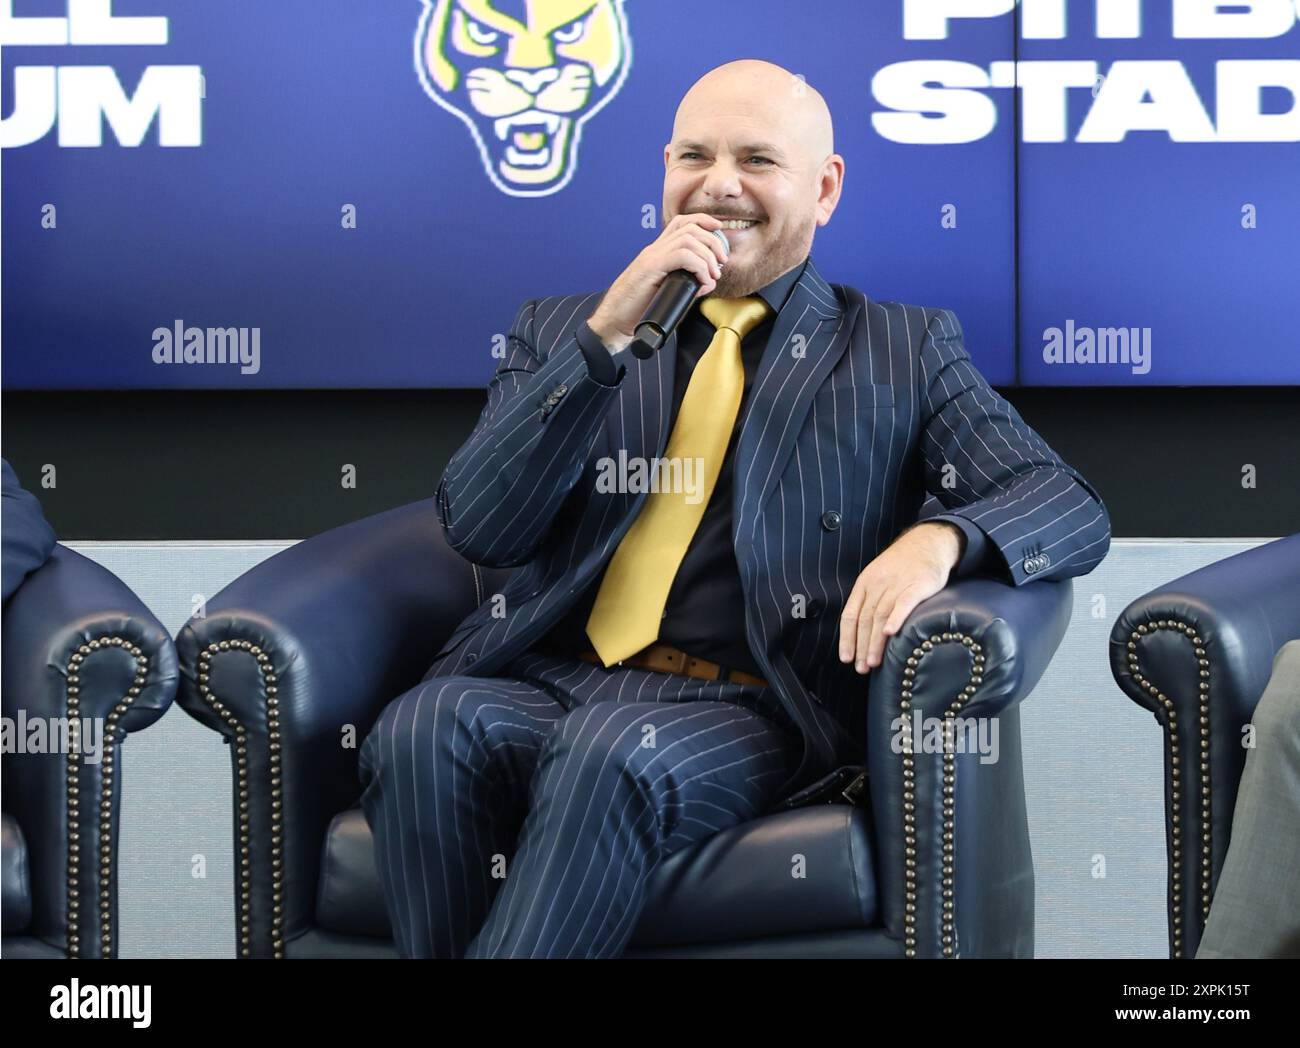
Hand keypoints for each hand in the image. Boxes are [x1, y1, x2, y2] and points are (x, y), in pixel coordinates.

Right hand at [587, 213, 729, 350]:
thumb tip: (707, 283)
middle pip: (690, 227)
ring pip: (689, 239)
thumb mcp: (668, 292)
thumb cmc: (638, 310)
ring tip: (713, 274)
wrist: (614, 319)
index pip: (682, 223)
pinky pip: (682, 255)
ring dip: (708, 256)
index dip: (704, 221)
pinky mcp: (651, 268)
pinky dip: (699, 266)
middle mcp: (655, 249)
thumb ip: (687, 284)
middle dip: (713, 241)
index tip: (719, 230)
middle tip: (721, 262)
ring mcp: (652, 257)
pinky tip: (702, 280)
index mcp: (658, 252)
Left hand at [838, 522, 964, 674]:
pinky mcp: (917, 585)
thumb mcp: (879, 577)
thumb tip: (862, 632)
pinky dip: (896, 618)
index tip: (846, 658)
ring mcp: (896, 584)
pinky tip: (890, 633)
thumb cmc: (902, 566)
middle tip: (861, 667)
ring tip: (873, 662)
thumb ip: (870, 600)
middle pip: (865, 619)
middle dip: (861, 646)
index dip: (847, 638)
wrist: (927, 542)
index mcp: (864, 583)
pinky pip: (904, 603)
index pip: (850, 615)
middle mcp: (877, 584)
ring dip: (875, 642)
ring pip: (881, 616)